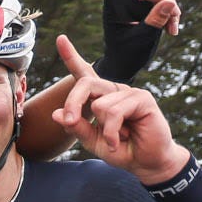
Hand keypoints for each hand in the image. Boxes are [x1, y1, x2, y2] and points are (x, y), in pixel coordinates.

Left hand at [52, 37, 189, 181]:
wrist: (145, 162)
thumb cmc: (121, 150)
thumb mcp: (92, 141)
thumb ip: (76, 127)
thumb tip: (55, 113)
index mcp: (100, 97)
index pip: (84, 74)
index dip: (71, 56)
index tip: (61, 39)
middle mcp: (114, 90)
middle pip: (84, 83)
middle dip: (72, 104)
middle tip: (69, 122)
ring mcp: (129, 92)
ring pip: (99, 104)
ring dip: (103, 129)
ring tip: (118, 137)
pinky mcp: (142, 98)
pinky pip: (114, 112)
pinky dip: (113, 132)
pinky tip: (123, 138)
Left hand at [98, 0, 182, 83]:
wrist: (127, 64)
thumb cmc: (126, 53)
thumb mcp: (141, 39)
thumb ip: (155, 21)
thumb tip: (171, 1)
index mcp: (113, 6)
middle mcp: (127, 1)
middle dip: (163, 0)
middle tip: (173, 17)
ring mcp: (141, 4)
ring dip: (171, 10)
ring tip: (172, 29)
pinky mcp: (152, 9)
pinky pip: (168, 5)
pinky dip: (173, 15)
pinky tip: (173, 30)